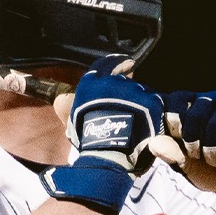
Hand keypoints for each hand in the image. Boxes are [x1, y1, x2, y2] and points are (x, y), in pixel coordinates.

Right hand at [59, 55, 164, 174]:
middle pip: (126, 81)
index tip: (127, 63)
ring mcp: (133, 91)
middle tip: (129, 108)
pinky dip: (154, 109)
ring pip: (141, 91)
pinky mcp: (150, 101)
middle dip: (128, 92)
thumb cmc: (88, 141)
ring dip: (141, 101)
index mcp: (92, 84)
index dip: (116, 63)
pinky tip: (152, 116)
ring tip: (139, 119)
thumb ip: (66, 108)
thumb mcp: (72, 122)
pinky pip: (155, 101)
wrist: (108, 152)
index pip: (105, 65)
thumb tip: (60, 99)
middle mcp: (113, 82)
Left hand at [150, 90, 215, 196]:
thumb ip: (171, 154)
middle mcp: (212, 101)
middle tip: (197, 156)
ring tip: (214, 160)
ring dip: (213, 145)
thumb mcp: (186, 166)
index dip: (175, 120)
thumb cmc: (208, 170)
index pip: (179, 99)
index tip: (178, 140)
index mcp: (191, 107)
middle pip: (198, 112)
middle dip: (194, 139)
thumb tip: (153, 144)